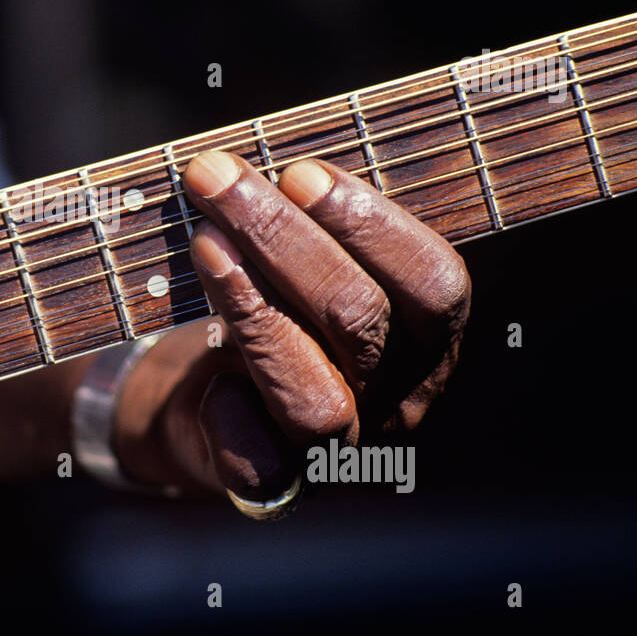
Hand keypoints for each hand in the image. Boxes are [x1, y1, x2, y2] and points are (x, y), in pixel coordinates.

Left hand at [112, 151, 470, 505]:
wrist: (206, 404)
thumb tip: (267, 150)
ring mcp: (337, 451)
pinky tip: (202, 357)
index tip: (299, 170)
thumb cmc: (266, 307)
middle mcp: (397, 402)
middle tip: (216, 177)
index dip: (371, 225)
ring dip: (249, 303)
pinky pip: (258, 458)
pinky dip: (228, 404)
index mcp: (426, 341)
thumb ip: (309, 215)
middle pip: (363, 324)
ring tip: (200, 238)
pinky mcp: (273, 485)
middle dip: (283, 239)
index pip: (435, 286)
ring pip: (314, 393)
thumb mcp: (301, 259)